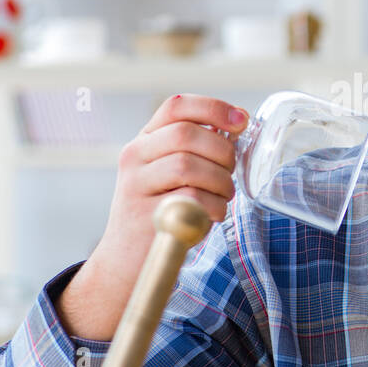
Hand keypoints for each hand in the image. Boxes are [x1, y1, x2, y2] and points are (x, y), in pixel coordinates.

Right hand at [94, 94, 248, 285]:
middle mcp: (134, 157)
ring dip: (220, 181)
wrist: (125, 260)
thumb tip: (238, 123)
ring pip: (188, 165)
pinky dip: (214, 207)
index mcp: (145, 140)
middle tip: (230, 172)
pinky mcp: (144, 215)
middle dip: (221, 151)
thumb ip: (197, 149)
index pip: (176, 106)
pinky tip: (212, 215)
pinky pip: (191, 200)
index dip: (213, 108)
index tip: (241, 120)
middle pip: (186, 134)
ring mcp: (136, 185)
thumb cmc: (161, 212)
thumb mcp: (171, 174)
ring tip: (223, 196)